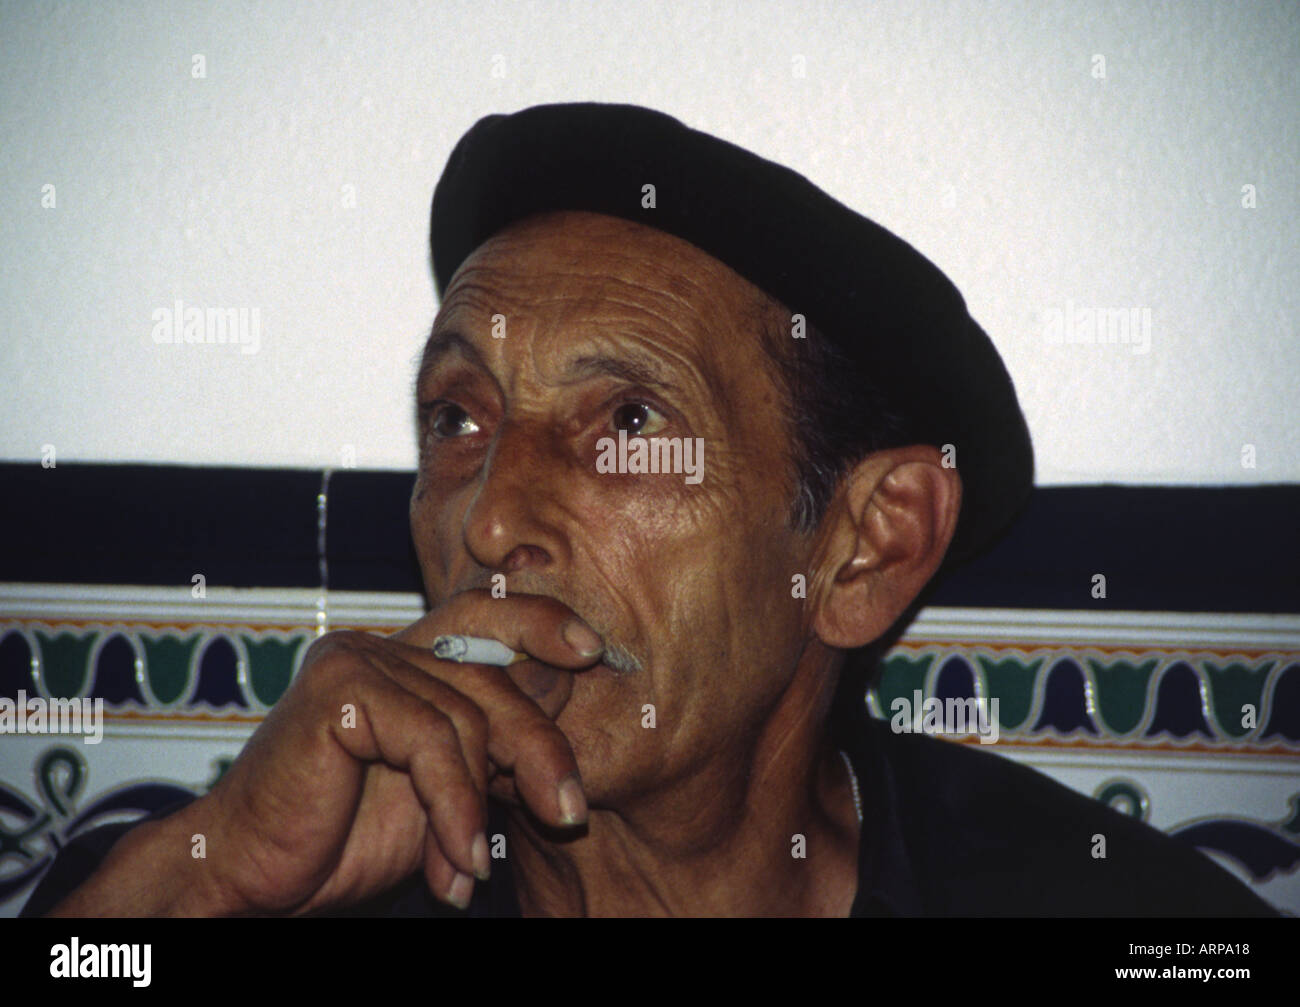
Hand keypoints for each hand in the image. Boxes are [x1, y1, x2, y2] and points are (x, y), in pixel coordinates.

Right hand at [186, 590, 603, 914]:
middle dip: (539, 748)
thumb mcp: (444, 788)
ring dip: (478, 808)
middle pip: (492, 675)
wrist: (253, 875)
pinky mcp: (340, 691)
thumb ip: (492, 741)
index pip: (483, 614)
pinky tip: (456, 863)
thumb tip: (565, 683)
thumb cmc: (341, 835)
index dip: (538, 620)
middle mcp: (382, 649)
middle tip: (567, 812)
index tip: (592, 648)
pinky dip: (454, 808)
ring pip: (467, 718)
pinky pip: (431, 742)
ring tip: (469, 867)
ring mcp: (358, 661)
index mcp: (405, 661)